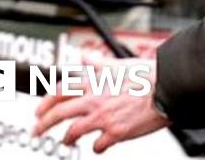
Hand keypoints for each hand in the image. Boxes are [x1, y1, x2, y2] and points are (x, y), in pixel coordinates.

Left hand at [33, 58, 169, 153]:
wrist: (168, 87)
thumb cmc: (149, 75)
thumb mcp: (119, 63)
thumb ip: (98, 62)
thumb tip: (85, 56)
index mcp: (94, 81)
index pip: (60, 91)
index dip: (46, 102)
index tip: (39, 110)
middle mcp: (94, 99)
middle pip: (59, 113)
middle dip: (43, 124)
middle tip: (36, 131)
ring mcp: (103, 117)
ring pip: (73, 131)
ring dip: (67, 139)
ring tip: (66, 142)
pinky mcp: (116, 132)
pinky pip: (98, 145)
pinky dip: (96, 147)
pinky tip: (99, 147)